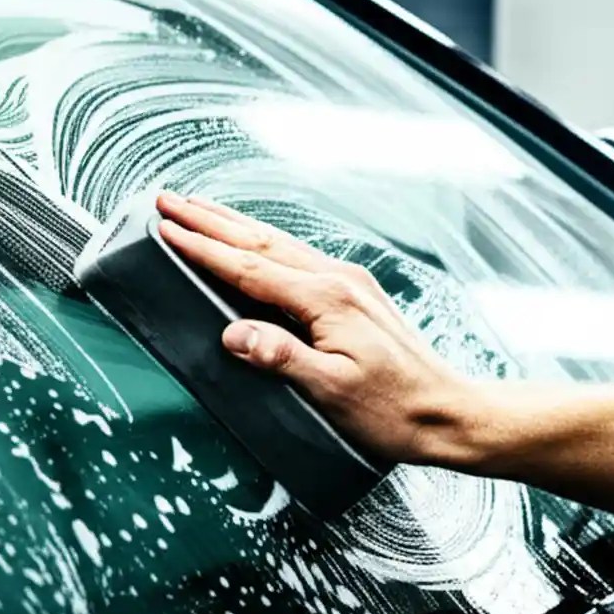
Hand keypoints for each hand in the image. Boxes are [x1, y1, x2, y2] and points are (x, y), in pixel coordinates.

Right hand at [155, 192, 480, 465]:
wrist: (447, 412)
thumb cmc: (392, 411)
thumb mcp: (332, 392)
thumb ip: (281, 358)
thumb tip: (233, 335)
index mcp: (327, 299)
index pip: (249, 268)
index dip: (203, 248)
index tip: (166, 230)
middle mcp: (337, 279)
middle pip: (260, 241)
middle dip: (210, 220)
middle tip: (168, 202)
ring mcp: (348, 282)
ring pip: (279, 242)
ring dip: (235, 224)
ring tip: (199, 208)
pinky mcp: (355, 292)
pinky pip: (297, 255)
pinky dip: (263, 242)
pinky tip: (253, 240)